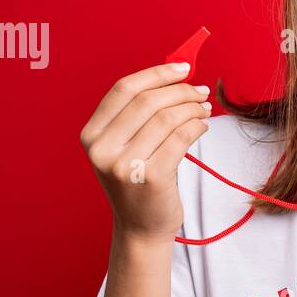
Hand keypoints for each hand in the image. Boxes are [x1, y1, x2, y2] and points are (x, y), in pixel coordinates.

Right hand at [79, 61, 212, 243]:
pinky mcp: (151, 178)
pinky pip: (180, 138)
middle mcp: (102, 150)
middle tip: (200, 91)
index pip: (124, 90)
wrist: (142, 228)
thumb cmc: (139, 181)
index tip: (182, 68)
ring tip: (204, 109)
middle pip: (148, 101)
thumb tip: (177, 74)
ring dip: (192, 108)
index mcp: (92, 135)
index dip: (156, 74)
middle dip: (180, 90)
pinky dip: (196, 126)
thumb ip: (139, 115)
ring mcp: (125, 165)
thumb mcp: (125, 147)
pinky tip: (202, 126)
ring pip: (167, 118)